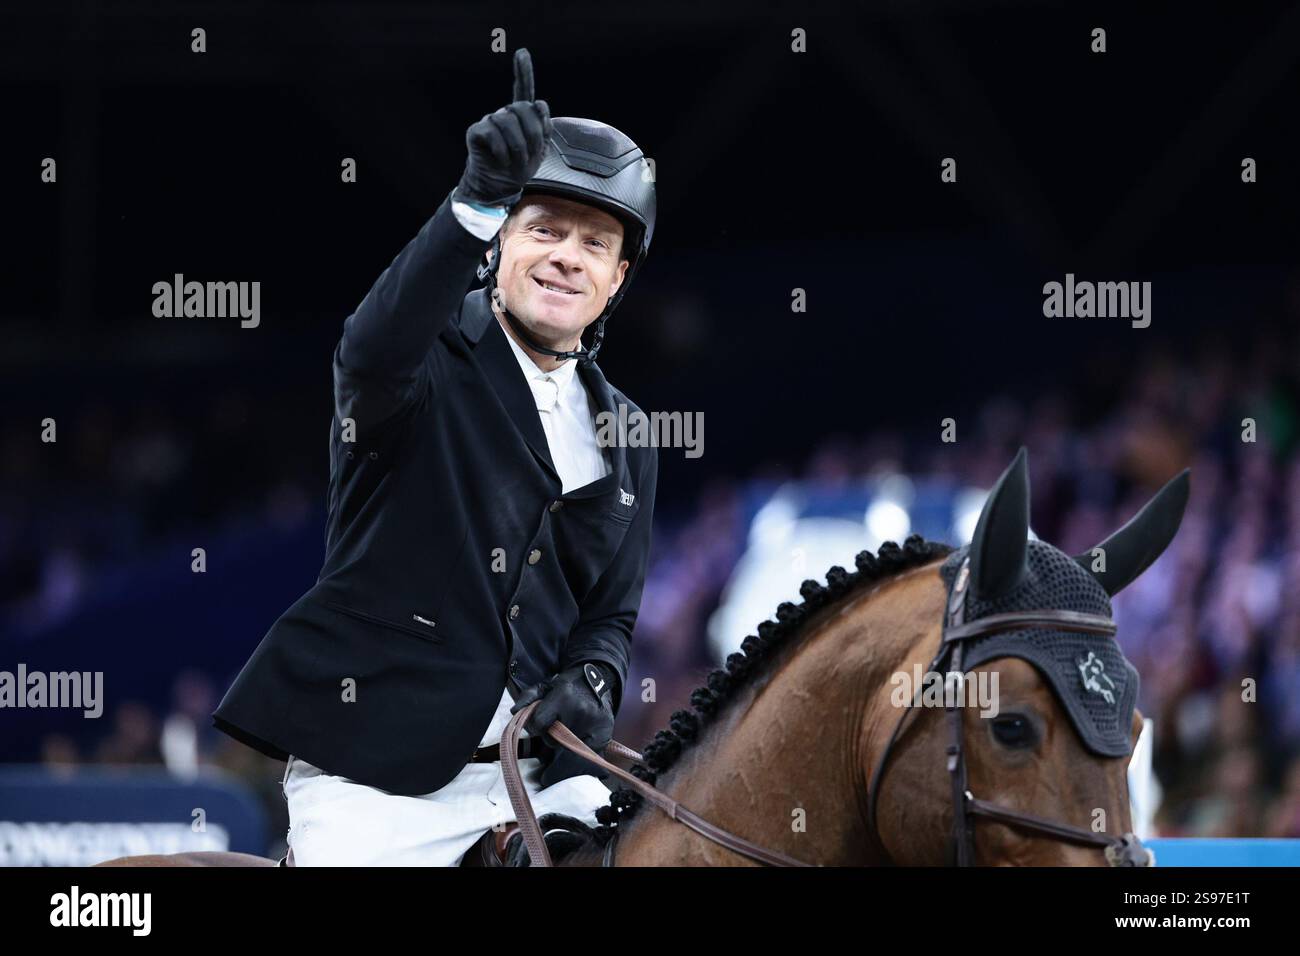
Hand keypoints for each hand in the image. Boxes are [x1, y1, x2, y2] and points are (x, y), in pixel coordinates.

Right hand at [454, 48, 551, 207]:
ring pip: (508, 120)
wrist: (499, 188)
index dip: (523, 71)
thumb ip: (543, 127)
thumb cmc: (518, 169)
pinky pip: (492, 132)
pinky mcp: (477, 131)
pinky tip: (502, 160)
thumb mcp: (539, 151)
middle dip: (533, 134)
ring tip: (516, 161)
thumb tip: (539, 102)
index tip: (522, 53)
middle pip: (523, 108)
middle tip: (531, 155)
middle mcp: (504, 115)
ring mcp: (489, 121)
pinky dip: (502, 150)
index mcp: (521, 118)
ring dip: (518, 145)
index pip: (523, 90)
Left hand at [510, 662, 614, 750]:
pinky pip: (585, 755)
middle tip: (555, 728)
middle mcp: (580, 710)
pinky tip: (578, 744)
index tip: (539, 725)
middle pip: (553, 741)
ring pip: (568, 750)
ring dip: (563, 747)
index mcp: (563, 696)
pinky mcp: (604, 734)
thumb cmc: (568, 685)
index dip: (536, 726)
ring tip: (566, 735)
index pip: (539, 725)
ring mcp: (594, 724)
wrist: (597, 679)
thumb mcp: (545, 686)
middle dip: (550, 737)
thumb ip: (527, 698)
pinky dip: (579, 753)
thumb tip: (515, 712)